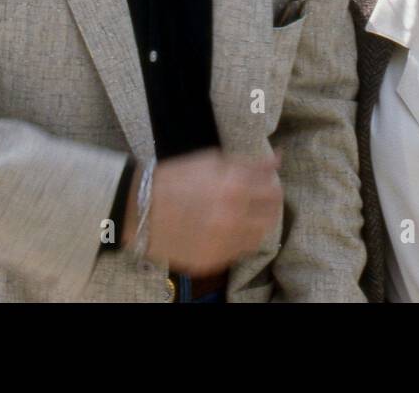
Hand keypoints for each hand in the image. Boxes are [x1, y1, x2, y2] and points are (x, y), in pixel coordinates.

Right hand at [124, 148, 282, 275]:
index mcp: (235, 188)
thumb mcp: (212, 161)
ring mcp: (222, 243)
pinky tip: (221, 229)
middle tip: (257, 202)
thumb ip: (249, 163)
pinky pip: (237, 253)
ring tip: (238, 216)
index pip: (274, 192)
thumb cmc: (176, 177)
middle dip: (268, 207)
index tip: (267, 185)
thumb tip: (278, 159)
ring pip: (257, 238)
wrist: (140, 208)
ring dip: (254, 225)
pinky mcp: (211, 261)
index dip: (273, 188)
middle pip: (271, 217)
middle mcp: (233, 218)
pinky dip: (235, 241)